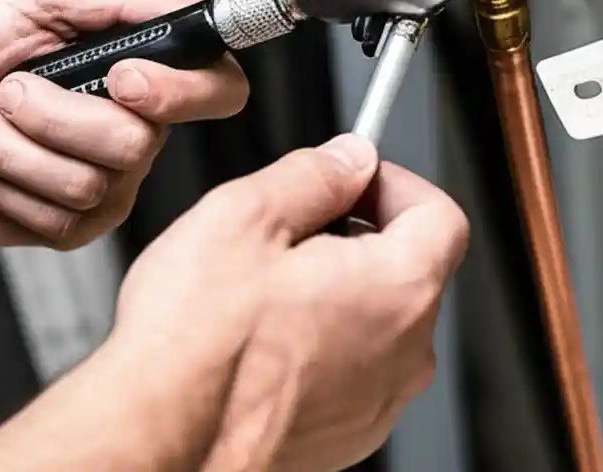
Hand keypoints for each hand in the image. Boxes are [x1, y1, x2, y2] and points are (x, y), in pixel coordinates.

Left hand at [0, 0, 248, 246]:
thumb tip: (189, 5)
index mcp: (140, 73)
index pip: (217, 89)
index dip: (183, 91)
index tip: (124, 77)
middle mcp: (134, 132)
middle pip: (140, 142)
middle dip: (54, 113)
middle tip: (11, 91)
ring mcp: (105, 185)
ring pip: (90, 181)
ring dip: (13, 147)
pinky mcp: (68, 227)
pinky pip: (57, 215)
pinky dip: (1, 181)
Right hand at [111, 135, 469, 469]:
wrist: (161, 443)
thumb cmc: (196, 348)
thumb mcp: (245, 217)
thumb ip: (314, 175)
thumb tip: (347, 159)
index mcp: (399, 289)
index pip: (441, 216)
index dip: (394, 185)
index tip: (353, 178)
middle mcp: (405, 352)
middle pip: (410, 268)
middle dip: (357, 236)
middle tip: (291, 229)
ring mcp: (379, 402)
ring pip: (377, 320)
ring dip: (335, 292)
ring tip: (263, 290)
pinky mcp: (348, 436)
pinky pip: (353, 369)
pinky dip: (320, 345)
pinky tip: (261, 340)